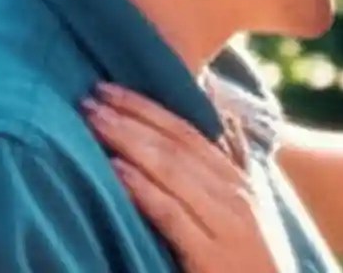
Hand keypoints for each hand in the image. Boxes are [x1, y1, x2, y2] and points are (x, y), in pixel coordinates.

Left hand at [84, 83, 282, 272]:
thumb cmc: (250, 259)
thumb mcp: (248, 207)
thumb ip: (232, 162)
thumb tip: (223, 116)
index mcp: (237, 180)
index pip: (187, 132)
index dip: (147, 107)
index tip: (109, 88)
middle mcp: (234, 193)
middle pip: (177, 144)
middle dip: (132, 116)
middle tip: (92, 96)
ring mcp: (225, 222)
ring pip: (173, 171)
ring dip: (131, 142)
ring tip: (96, 122)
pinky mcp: (210, 256)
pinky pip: (172, 215)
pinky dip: (145, 190)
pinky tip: (118, 171)